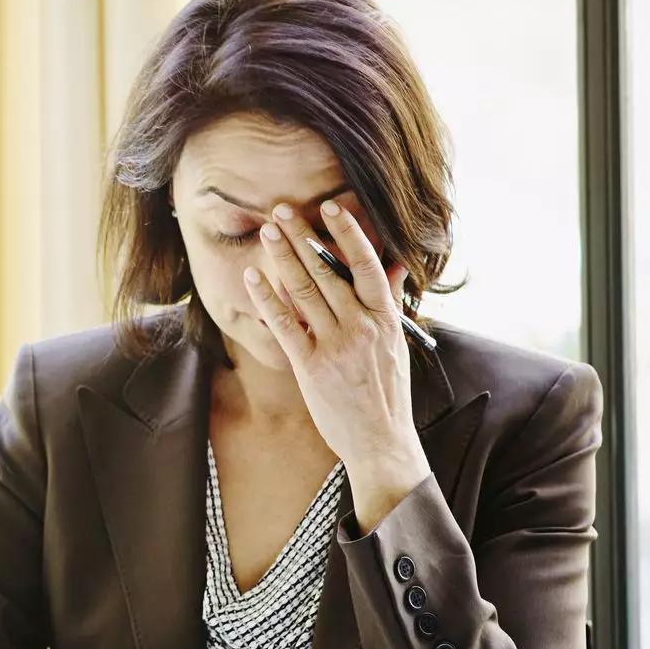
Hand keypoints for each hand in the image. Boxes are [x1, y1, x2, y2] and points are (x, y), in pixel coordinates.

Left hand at [240, 199, 431, 528]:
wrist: (381, 442)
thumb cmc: (387, 392)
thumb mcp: (397, 343)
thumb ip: (389, 301)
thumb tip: (393, 263)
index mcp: (385, 319)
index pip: (366, 265)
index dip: (347, 233)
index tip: (329, 206)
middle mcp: (361, 327)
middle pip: (327, 272)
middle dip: (302, 237)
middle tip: (281, 209)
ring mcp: (335, 346)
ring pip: (304, 292)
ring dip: (282, 258)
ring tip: (266, 231)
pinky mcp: (310, 366)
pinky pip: (285, 324)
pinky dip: (267, 298)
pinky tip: (252, 276)